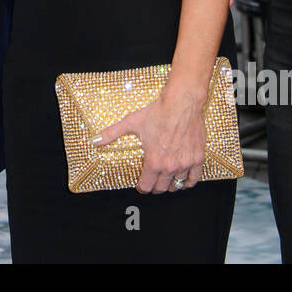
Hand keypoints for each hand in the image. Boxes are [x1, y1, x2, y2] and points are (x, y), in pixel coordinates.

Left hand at [94, 78, 209, 193]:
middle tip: (153, 183)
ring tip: (167, 181)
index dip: (142, 187)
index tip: (141, 186)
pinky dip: (188, 182)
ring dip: (171, 185)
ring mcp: (185, 163)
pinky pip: (194, 178)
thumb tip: (94, 141)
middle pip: (162, 188)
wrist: (181, 103)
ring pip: (177, 185)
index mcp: (153, 161)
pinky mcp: (197, 158)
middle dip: (156, 187)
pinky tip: (184, 180)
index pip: (147, 186)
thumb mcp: (131, 123)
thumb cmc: (158, 112)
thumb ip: (111, 134)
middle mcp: (169, 166)